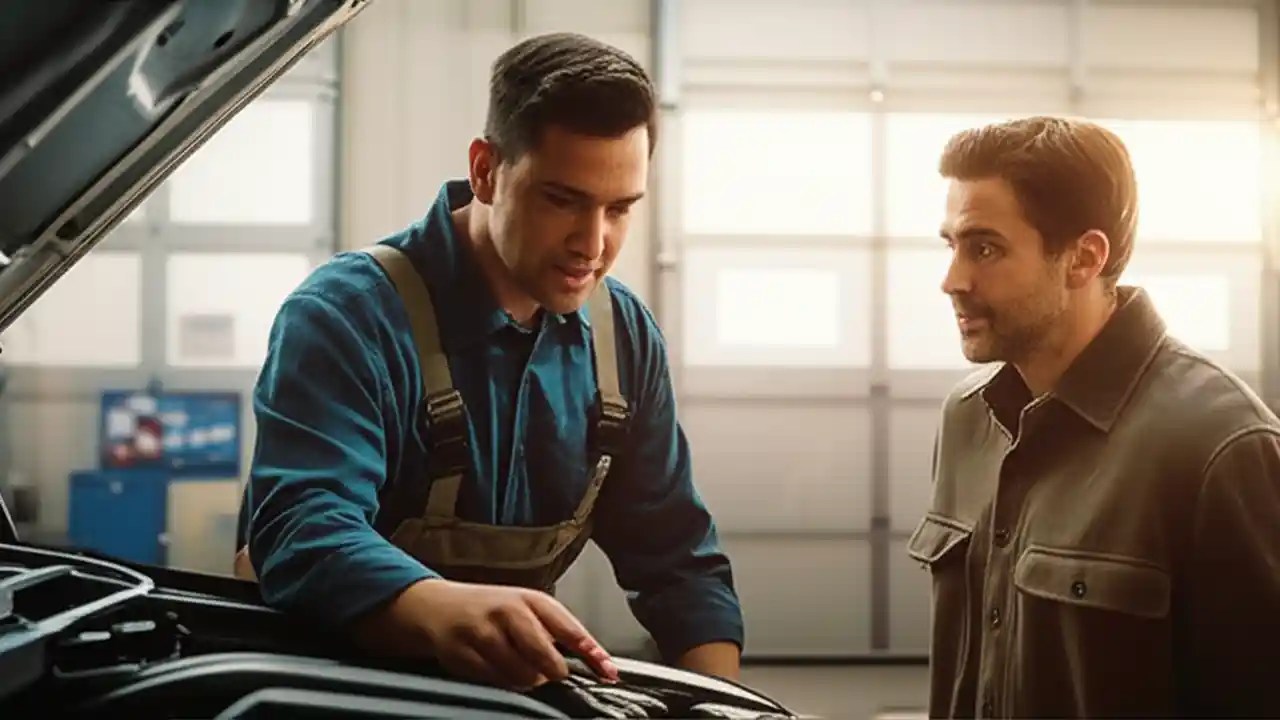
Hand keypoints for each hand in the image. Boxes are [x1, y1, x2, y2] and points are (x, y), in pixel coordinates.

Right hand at [352, 578, 619, 690]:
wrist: (438, 607)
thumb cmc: (490, 609)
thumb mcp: (526, 608)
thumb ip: (556, 631)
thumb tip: (593, 659)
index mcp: (529, 599)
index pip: (569, 628)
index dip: (591, 652)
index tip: (608, 671)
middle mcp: (507, 612)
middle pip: (545, 656)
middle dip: (553, 671)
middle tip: (551, 671)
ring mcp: (482, 633)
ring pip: (521, 675)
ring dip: (528, 679)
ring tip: (520, 666)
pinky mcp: (462, 654)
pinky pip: (495, 681)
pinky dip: (504, 681)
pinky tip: (498, 667)